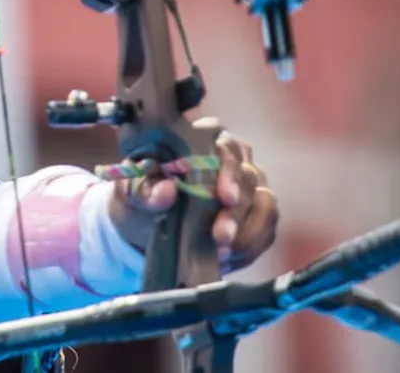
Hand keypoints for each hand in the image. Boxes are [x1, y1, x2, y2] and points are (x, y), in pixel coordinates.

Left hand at [108, 117, 279, 273]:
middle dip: (236, 212)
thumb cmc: (142, 197)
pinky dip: (250, 247)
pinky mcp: (257, 215)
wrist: (147, 226)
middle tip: (221, 238)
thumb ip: (145, 191)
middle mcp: (234, 159)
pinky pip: (266, 230)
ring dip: (247, 233)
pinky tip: (230, 259)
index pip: (226, 148)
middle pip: (249, 178)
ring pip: (265, 205)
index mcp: (204, 141)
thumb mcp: (133, 193)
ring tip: (223, 254)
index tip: (224, 197)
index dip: (229, 172)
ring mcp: (250, 187)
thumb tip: (166, 190)